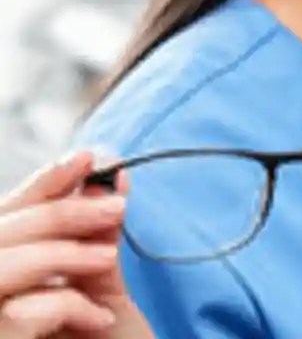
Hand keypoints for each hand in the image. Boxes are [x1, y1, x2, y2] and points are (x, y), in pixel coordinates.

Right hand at [0, 151, 153, 338]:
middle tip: (118, 205)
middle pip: (0, 235)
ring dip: (59, 256)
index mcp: (5, 266)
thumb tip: (111, 175)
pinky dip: (61, 307)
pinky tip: (98, 317)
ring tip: (107, 258)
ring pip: (1, 269)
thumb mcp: (96, 287)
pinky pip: (16, 317)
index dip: (44, 183)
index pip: (9, 215)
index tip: (90, 156)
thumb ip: (94, 238)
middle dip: (61, 213)